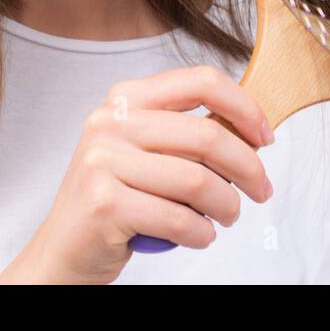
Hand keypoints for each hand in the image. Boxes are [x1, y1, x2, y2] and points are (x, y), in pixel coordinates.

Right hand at [0, 64, 273, 283]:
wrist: (64, 248)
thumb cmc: (116, 198)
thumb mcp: (146, 151)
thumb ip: (188, 133)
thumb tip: (252, 129)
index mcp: (124, 98)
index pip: (200, 81)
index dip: (244, 107)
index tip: (265, 137)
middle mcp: (109, 122)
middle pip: (207, 134)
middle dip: (248, 167)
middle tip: (261, 190)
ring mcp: (102, 161)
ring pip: (197, 180)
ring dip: (227, 205)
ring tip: (227, 217)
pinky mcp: (104, 204)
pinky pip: (178, 218)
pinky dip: (201, 233)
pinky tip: (199, 235)